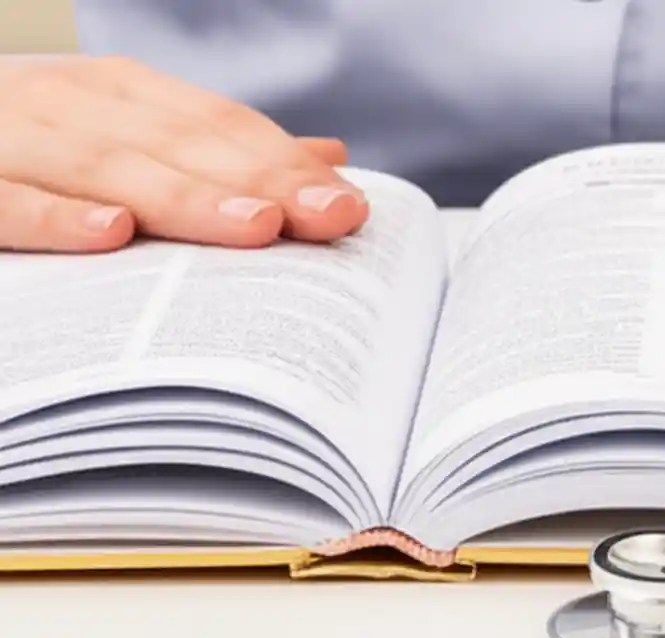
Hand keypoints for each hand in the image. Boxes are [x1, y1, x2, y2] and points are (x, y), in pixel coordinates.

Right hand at [0, 55, 365, 252]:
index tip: (351, 208)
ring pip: (105, 165)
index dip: (287, 164)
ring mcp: (11, 138)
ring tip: (256, 225)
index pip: (221, 127)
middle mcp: (70, 104)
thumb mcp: (123, 133)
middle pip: (181, 143)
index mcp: (119, 95)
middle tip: (331, 219)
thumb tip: (329, 156)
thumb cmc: (33, 147)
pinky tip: (111, 235)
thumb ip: (215, 148)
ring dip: (182, 195)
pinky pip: (4, 201)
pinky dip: (54, 215)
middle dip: (262, 180)